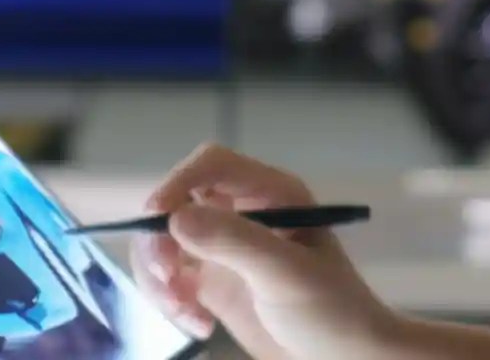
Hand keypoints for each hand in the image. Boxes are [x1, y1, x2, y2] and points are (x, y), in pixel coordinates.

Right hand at [131, 144, 401, 359]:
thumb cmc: (334, 312)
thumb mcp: (288, 275)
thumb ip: (236, 242)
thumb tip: (176, 217)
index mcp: (272, 194)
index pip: (212, 165)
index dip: (178, 181)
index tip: (156, 217)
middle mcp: (244, 213)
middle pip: (177, 201)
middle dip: (160, 238)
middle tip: (167, 276)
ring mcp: (226, 248)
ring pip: (165, 241)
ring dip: (159, 275)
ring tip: (182, 311)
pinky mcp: (214, 282)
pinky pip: (170, 278)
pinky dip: (170, 300)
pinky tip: (199, 325)